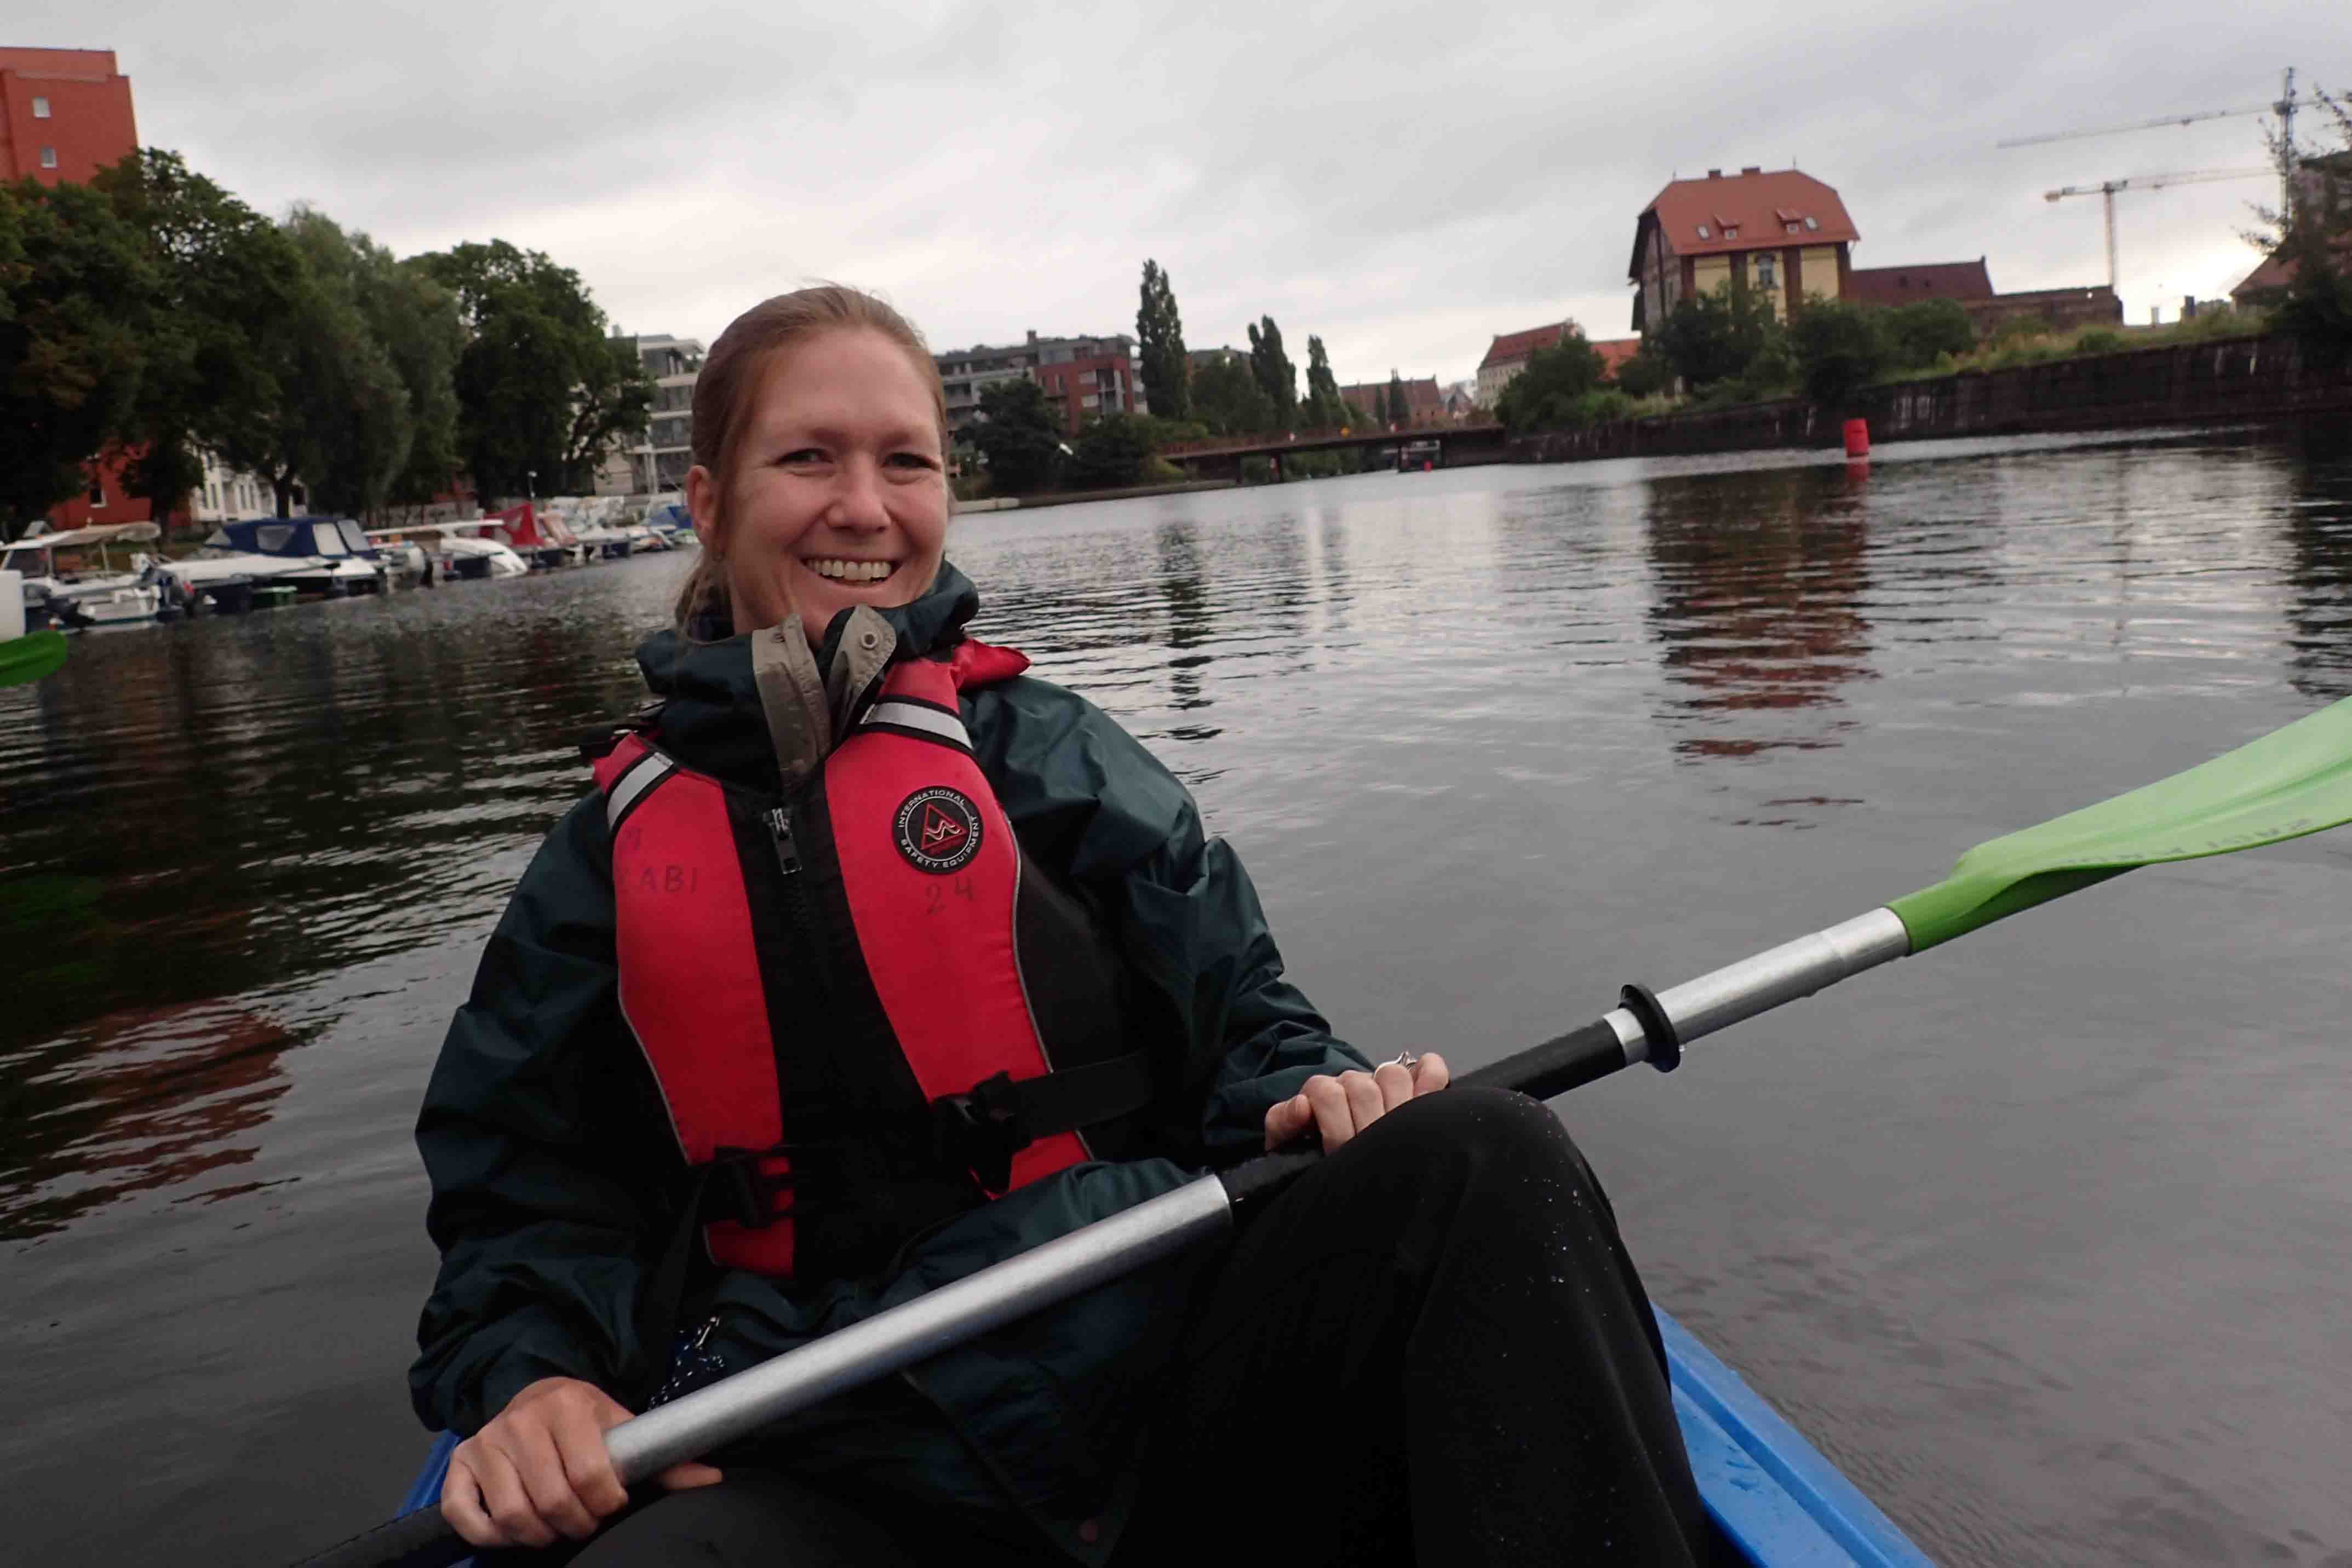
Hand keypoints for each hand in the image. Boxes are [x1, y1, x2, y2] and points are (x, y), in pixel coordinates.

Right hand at [441, 1375, 722, 1548]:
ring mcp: (486, 1442)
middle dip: (577, 1523)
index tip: (612, 1503)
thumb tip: (710, 1478)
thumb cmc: (584, 1421)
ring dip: (539, 1534)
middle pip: (553, 1500)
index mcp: (567, 1406)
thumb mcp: (622, 1429)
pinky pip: (463, 1513)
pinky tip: (514, 1528)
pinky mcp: (459, 1464)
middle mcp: (521, 1421)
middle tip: (585, 1520)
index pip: (590, 1475)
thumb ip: (662, 1459)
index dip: (606, 1503)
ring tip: (555, 1524)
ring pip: (512, 1515)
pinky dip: (489, 1534)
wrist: (538, 1396)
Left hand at [1263, 1052, 1449, 1152]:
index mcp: (1320, 1094)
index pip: (1326, 1091)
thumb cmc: (1308, 1157)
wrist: (1324, 1161)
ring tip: (1390, 1137)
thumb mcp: (1285, 1145)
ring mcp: (1382, 1084)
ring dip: (1394, 1106)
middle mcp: (1352, 1084)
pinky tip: (1424, 1100)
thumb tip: (1302, 1105)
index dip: (1335, 1128)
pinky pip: (1429, 1068)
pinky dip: (1431, 1078)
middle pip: (1362, 1087)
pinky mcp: (1414, 1087)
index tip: (1337, 1154)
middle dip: (1364, 1126)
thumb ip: (1282, 1124)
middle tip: (1366, 1154)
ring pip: (1393, 1075)